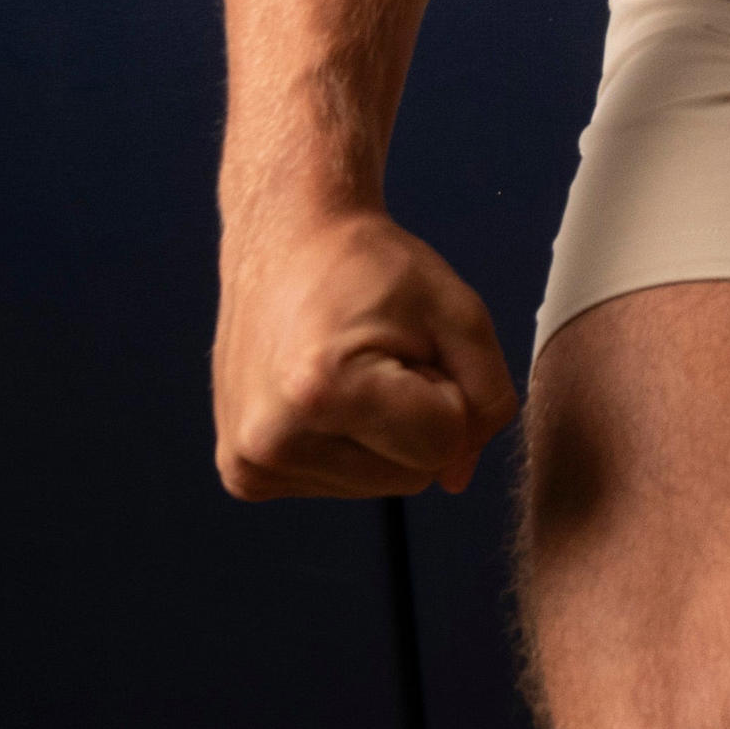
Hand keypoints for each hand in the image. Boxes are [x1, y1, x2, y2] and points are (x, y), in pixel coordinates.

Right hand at [212, 204, 517, 497]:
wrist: (287, 243)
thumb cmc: (375, 269)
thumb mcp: (460, 313)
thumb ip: (487, 398)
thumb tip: (458, 478)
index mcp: (322, 391)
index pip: (443, 445)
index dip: (450, 393)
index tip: (414, 346)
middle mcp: (273, 440)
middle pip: (413, 476)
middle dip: (419, 419)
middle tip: (383, 356)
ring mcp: (249, 464)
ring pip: (378, 485)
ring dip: (385, 435)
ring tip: (353, 371)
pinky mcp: (242, 474)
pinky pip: (341, 485)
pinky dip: (351, 446)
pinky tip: (326, 396)